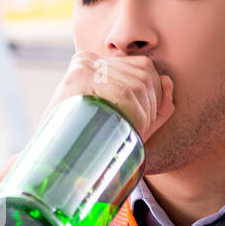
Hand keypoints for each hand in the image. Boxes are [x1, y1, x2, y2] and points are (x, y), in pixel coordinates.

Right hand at [40, 50, 174, 141]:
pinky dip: (137, 114)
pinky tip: (127, 130)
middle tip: (140, 133)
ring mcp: (81, 69)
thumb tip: (169, 82)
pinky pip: (125, 92)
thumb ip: (154, 104)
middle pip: (144, 74)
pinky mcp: (77, 79)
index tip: (147, 122)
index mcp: (96, 64)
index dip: (155, 97)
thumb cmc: (92, 144)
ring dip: (145, 115)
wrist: (54, 163)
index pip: (143, 68)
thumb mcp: (129, 122)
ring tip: (131, 134)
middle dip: (152, 107)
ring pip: (138, 84)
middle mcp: (87, 62)